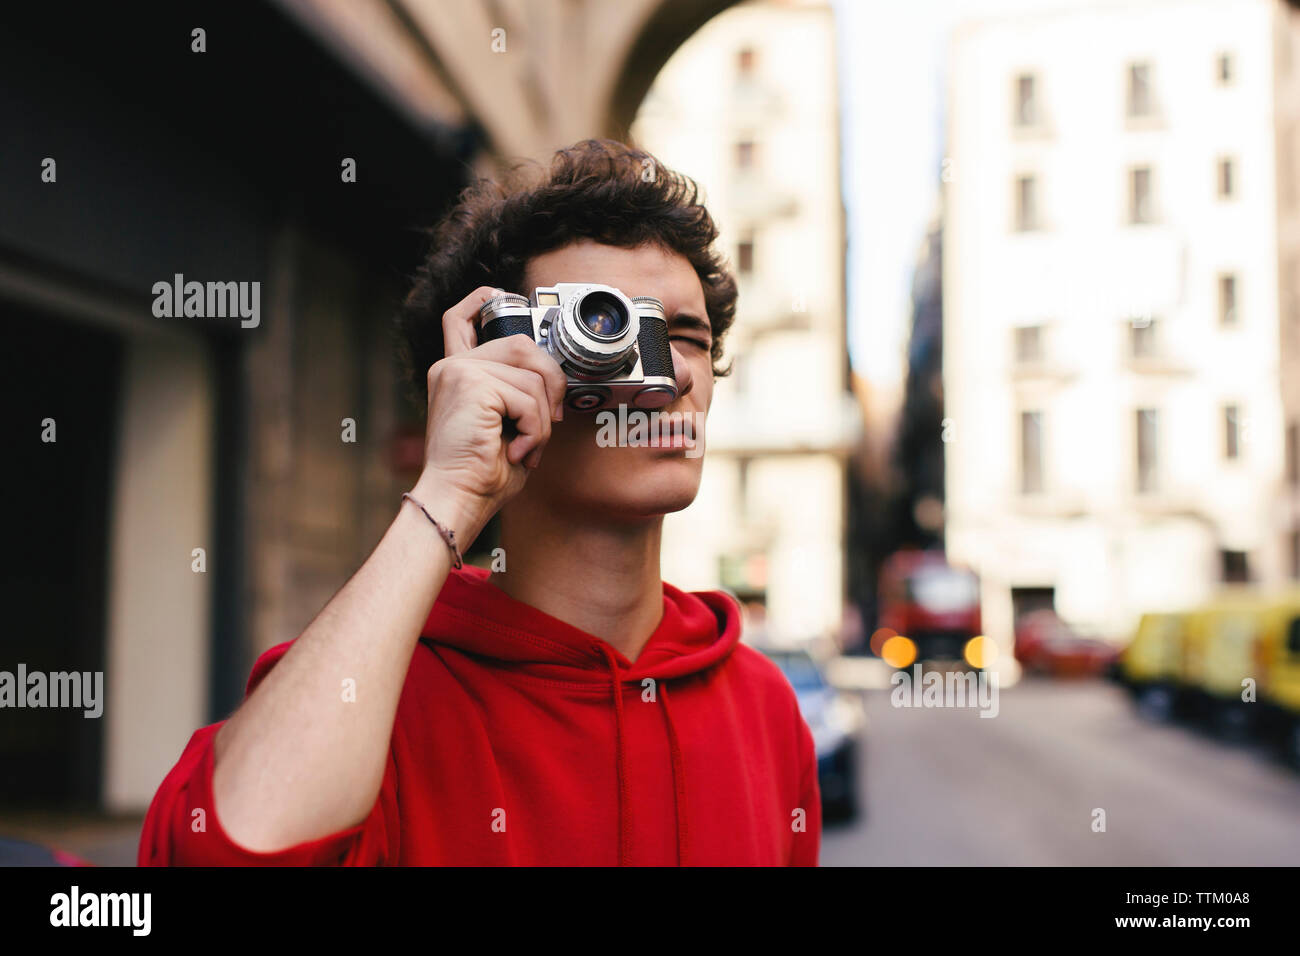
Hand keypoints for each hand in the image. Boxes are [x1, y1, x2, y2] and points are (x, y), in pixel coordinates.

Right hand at [411, 286, 567, 548]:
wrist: (457, 499)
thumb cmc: (481, 474)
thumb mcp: (507, 425)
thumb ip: (519, 393)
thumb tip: (552, 380)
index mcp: (456, 374)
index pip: (461, 320)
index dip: (482, 300)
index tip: (502, 297)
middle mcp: (453, 366)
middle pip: (522, 344)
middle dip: (550, 382)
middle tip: (551, 421)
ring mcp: (459, 371)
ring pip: (531, 376)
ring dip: (542, 419)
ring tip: (526, 446)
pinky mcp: (471, 383)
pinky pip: (528, 398)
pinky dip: (535, 430)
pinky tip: (516, 451)